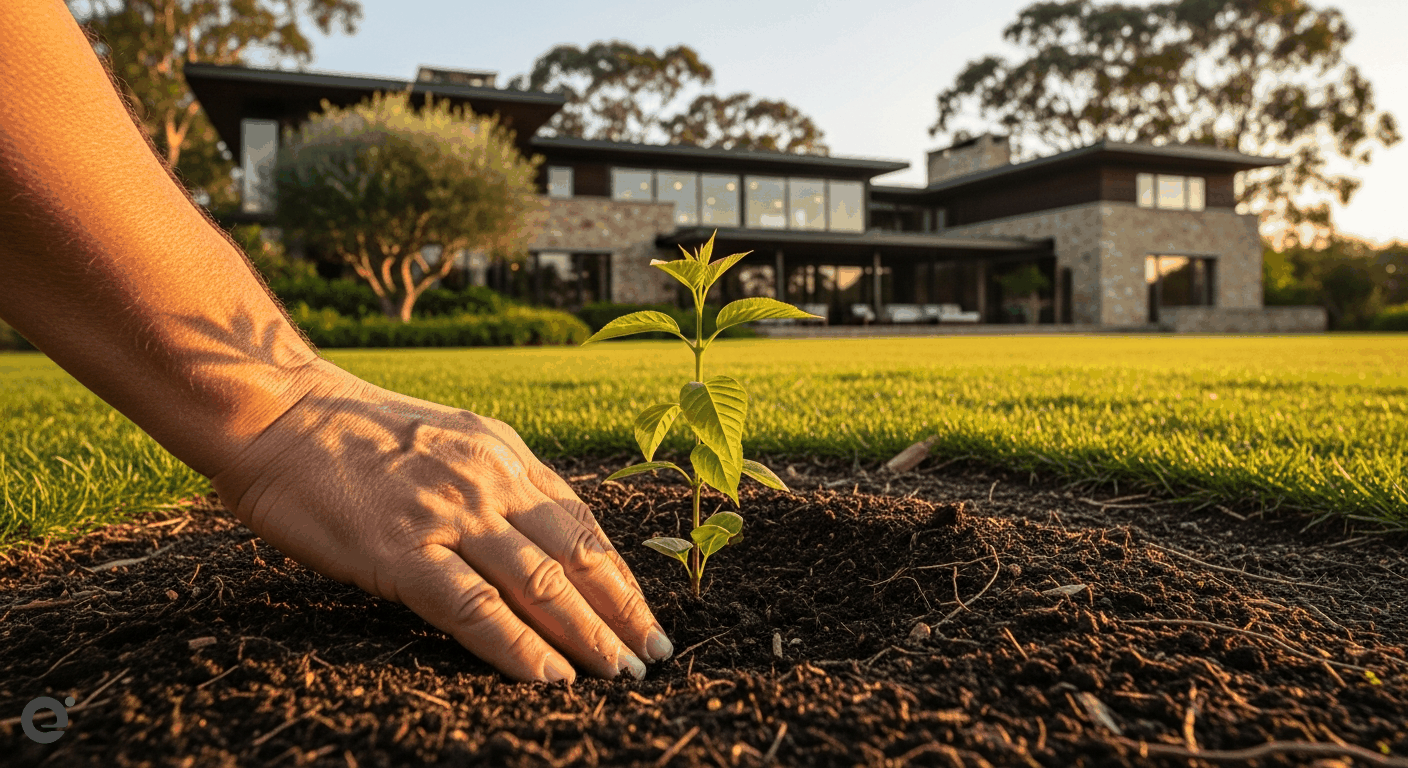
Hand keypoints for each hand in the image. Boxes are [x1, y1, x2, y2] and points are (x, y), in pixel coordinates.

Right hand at [210, 361, 671, 682]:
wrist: (276, 411)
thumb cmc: (351, 432)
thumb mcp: (445, 439)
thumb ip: (493, 480)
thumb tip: (537, 532)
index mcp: (503, 454)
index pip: (581, 523)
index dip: (619, 575)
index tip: (644, 614)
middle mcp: (489, 481)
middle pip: (575, 555)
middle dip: (620, 611)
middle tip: (651, 655)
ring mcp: (448, 515)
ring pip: (539, 583)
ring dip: (587, 634)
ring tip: (618, 672)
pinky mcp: (401, 552)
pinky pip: (474, 608)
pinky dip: (518, 647)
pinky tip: (550, 676)